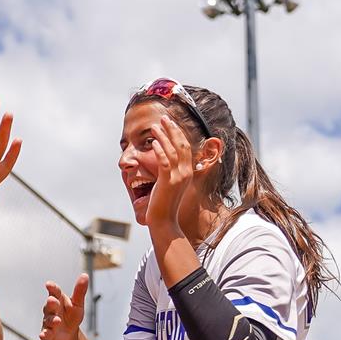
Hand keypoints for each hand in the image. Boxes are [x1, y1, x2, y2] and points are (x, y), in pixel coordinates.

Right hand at [39, 275, 85, 339]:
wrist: (69, 334)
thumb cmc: (72, 316)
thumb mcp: (78, 304)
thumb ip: (80, 291)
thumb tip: (85, 275)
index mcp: (58, 299)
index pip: (54, 292)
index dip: (52, 288)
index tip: (49, 284)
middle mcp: (51, 309)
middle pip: (50, 305)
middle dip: (51, 303)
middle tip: (52, 300)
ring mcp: (48, 321)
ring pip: (48, 319)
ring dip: (52, 320)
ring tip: (57, 320)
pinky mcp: (48, 332)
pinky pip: (45, 333)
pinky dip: (44, 334)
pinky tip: (43, 336)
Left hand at [140, 109, 197, 235]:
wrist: (164, 221)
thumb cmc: (164, 204)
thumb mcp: (170, 185)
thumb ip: (170, 172)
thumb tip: (165, 160)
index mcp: (188, 172)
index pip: (185, 147)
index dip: (178, 133)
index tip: (170, 123)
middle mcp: (186, 173)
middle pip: (181, 145)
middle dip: (172, 129)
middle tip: (164, 118)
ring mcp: (178, 177)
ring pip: (173, 151)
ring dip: (163, 136)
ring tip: (155, 127)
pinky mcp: (168, 182)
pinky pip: (165, 162)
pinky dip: (159, 151)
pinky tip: (153, 143)